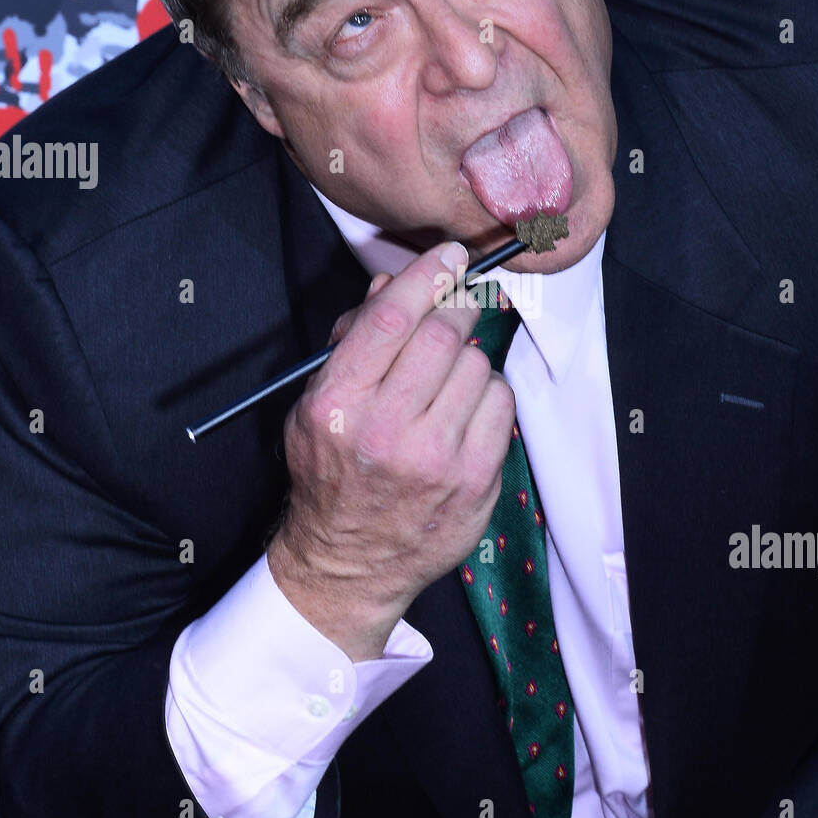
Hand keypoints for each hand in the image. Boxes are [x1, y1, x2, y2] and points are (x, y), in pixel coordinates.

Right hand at [267, 241, 514, 660]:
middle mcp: (385, 432)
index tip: (450, 255)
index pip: (391, 322)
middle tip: (458, 302)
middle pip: (442, 337)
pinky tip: (464, 412)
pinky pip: (500, 404)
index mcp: (337, 406)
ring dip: (467, 358)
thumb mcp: (317, 404)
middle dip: (456, 308)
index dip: (426, 276)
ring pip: (477, 367)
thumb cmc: (332, 474)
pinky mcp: (475, 481)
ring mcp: (435, 460)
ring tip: (445, 381)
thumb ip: (354, 342)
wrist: (349, 561)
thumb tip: (393, 286)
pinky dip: (487, 395)